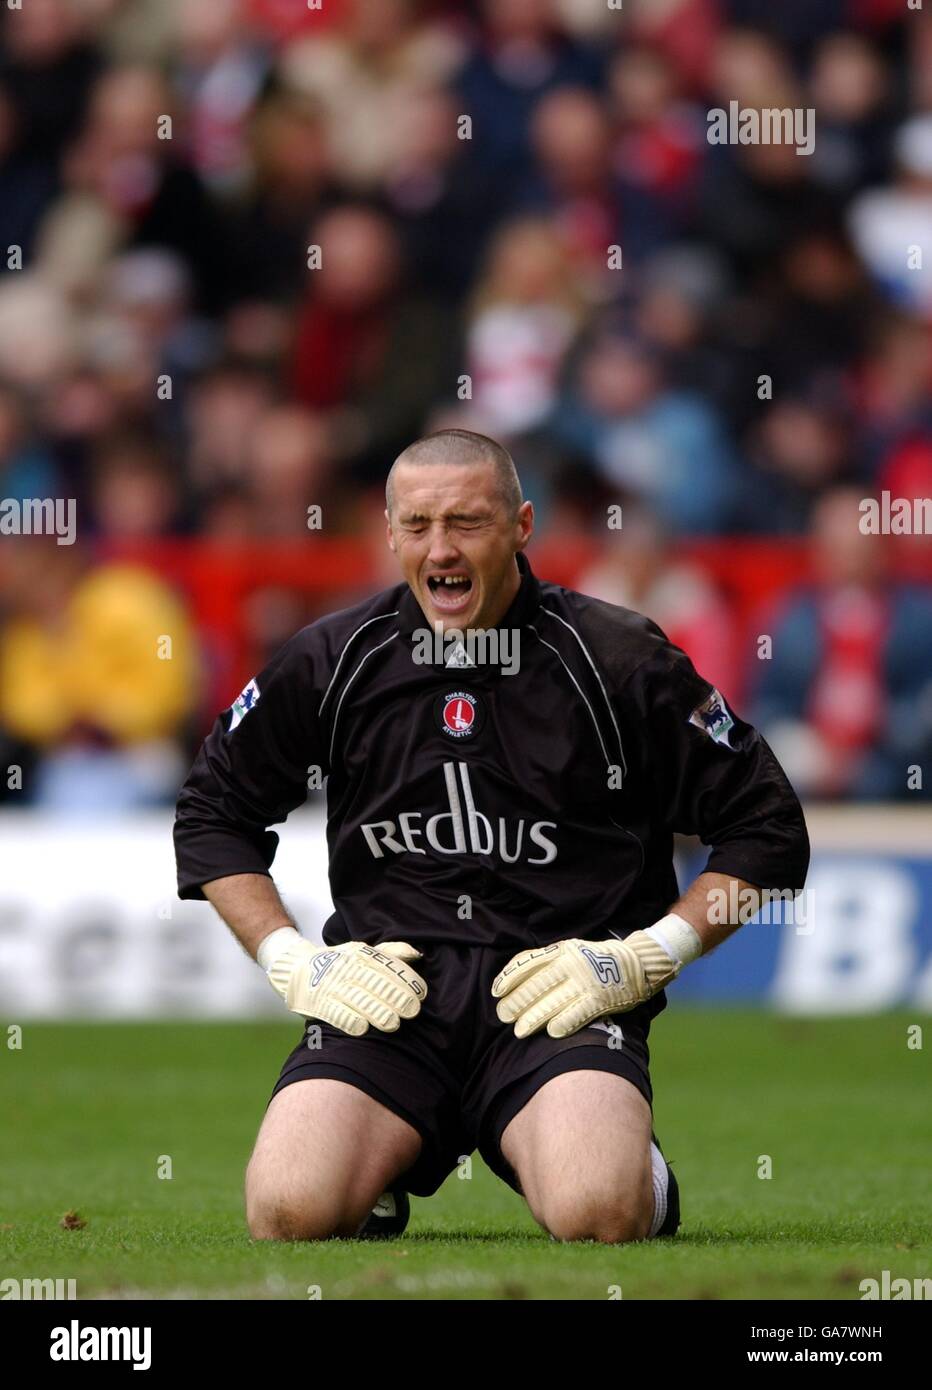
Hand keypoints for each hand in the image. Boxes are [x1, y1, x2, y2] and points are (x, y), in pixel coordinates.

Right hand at [265, 938, 427, 1035]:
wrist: (297, 966)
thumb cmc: (339, 961)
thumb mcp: (362, 951)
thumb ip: (390, 953)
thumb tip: (417, 955)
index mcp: (361, 955)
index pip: (387, 967)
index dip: (405, 980)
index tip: (421, 994)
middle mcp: (347, 969)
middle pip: (375, 983)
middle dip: (395, 997)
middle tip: (411, 1011)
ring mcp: (332, 986)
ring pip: (358, 999)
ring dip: (377, 1012)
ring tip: (393, 1024)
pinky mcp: (318, 1002)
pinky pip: (334, 1012)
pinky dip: (348, 1020)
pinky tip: (362, 1029)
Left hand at [492, 931, 679, 1038]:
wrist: (636, 963)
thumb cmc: (595, 959)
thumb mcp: (569, 950)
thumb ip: (546, 961)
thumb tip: (514, 976)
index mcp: (560, 951)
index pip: (528, 963)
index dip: (509, 978)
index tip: (496, 991)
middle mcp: (570, 965)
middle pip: (536, 985)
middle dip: (517, 1002)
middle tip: (503, 1015)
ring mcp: (584, 982)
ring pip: (552, 1002)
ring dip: (533, 1018)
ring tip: (519, 1031)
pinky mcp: (599, 999)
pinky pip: (577, 1013)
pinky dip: (563, 1023)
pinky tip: (552, 1033)